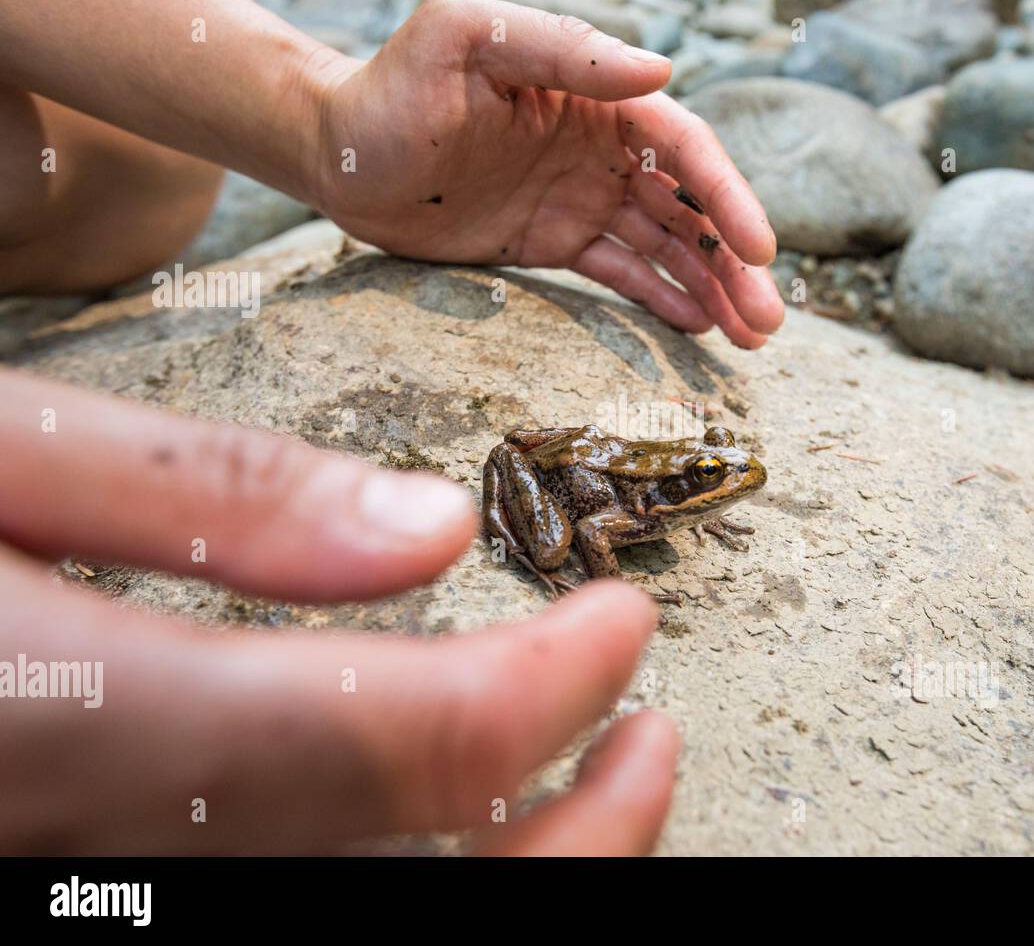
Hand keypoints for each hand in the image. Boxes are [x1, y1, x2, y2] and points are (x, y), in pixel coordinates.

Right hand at [0, 367, 678, 853]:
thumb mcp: (1, 451)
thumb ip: (217, 491)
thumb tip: (434, 525)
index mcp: (97, 711)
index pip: (405, 738)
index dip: (552, 682)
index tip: (622, 617)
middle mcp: (115, 844)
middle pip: (428, 886)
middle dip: (586, 827)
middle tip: (651, 736)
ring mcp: (113, 882)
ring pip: (386, 911)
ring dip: (532, 862)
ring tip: (593, 783)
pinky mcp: (112, 877)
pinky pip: (313, 889)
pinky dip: (431, 863)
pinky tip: (459, 810)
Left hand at [311, 0, 784, 348]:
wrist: (332, 155)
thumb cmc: (388, 88)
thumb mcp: (464, 41)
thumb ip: (559, 49)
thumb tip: (660, 69)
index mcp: (591, 95)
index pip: (681, 148)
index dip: (727, 198)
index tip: (760, 251)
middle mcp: (597, 146)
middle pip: (688, 206)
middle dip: (734, 261)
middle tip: (770, 320)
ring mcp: (577, 196)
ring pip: (663, 245)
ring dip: (712, 287)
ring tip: (752, 337)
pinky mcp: (550, 240)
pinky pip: (619, 272)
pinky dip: (660, 297)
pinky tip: (697, 326)